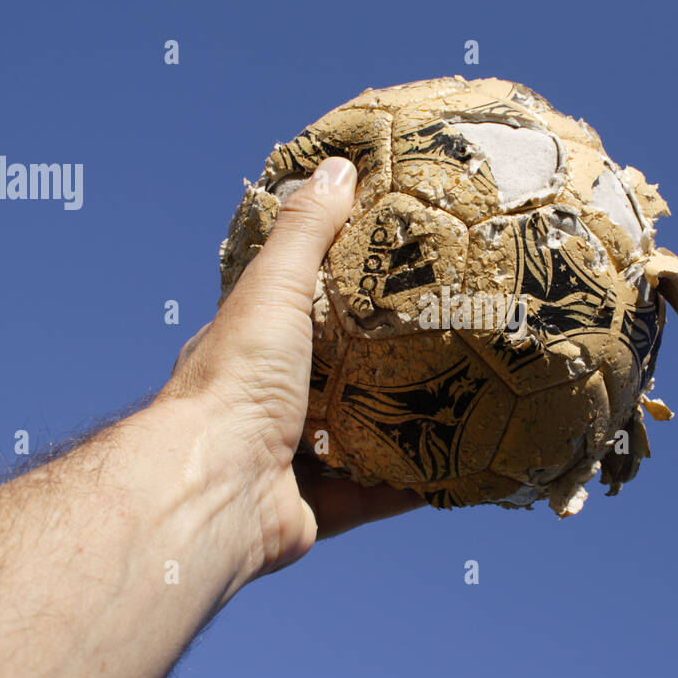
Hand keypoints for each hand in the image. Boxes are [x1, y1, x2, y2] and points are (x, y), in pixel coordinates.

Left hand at [162, 156, 423, 574]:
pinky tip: (455, 466)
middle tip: (442, 338)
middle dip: (380, 363)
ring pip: (355, 440)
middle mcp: (265, 407)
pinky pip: (374, 495)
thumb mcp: (275, 290)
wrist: (217, 488)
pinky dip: (411, 484)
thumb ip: (306, 233)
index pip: (293, 313)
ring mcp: (288, 461)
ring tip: (460, 398)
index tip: (390, 274)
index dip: (336, 293)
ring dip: (400, 424)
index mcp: (250, 352)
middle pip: (331, 378)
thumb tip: (338, 167)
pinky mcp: (315, 509)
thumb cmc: (237, 379)